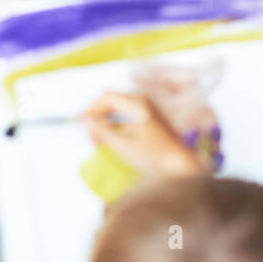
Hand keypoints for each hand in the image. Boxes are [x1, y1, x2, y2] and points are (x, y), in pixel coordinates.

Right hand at [83, 91, 204, 179]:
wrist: (180, 165)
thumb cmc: (153, 156)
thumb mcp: (123, 145)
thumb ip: (102, 131)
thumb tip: (87, 121)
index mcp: (137, 104)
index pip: (106, 96)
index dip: (91, 108)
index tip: (82, 124)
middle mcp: (144, 102)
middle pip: (112, 101)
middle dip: (98, 116)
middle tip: (90, 137)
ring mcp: (150, 109)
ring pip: (120, 109)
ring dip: (107, 122)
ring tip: (99, 142)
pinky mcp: (153, 118)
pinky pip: (129, 115)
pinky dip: (118, 125)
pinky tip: (113, 140)